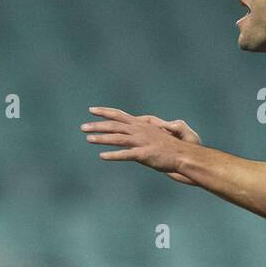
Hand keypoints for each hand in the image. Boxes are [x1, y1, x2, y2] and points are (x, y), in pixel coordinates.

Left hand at [81, 105, 195, 174]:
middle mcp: (139, 130)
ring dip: (102, 138)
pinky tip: (102, 156)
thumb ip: (137, 134)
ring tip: (88, 139)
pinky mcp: (144, 154)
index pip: (119, 115)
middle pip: (114, 126)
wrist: (183, 154)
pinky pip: (126, 155)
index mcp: (140, 125)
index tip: (91, 110)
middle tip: (82, 127)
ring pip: (118, 139)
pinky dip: (114, 155)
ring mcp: (142, 142)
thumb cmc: (167, 147)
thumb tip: (125, 135)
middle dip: (97, 125)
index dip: (105, 112)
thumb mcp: (151, 136)